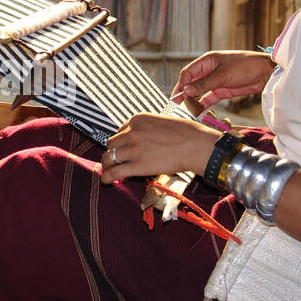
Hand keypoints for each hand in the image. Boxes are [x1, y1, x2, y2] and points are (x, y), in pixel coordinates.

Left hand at [100, 113, 219, 183]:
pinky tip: (106, 181)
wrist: (195, 145)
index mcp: (137, 120)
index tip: (124, 148)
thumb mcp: (161, 122)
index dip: (121, 141)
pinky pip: (114, 172)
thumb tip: (143, 138)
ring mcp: (133, 149)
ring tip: (108, 169)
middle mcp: (132, 132)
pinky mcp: (137, 166)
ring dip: (107, 164)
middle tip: (115, 159)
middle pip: (111, 143)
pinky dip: (107, 177)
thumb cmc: (185, 133)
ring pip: (109, 157)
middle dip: (112, 152)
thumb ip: (148, 129)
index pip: (120, 130)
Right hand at [172, 50, 275, 111]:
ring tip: (186, 109)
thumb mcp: (223, 75)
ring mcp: (215, 81)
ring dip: (193, 99)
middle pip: (191, 82)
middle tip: (177, 103)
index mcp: (207, 61)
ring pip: (199, 91)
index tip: (179, 94)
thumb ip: (205, 84)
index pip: (188, 72)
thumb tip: (187, 90)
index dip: (182, 83)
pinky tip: (198, 110)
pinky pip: (208, 98)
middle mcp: (209, 70)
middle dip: (184, 92)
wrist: (265, 73)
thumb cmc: (246, 66)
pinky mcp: (222, 90)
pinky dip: (203, 104)